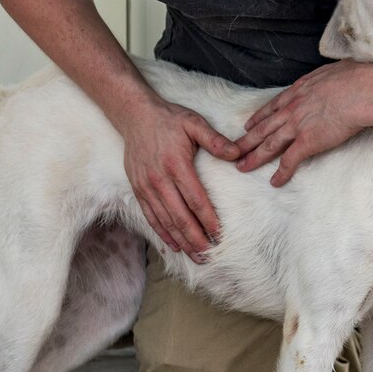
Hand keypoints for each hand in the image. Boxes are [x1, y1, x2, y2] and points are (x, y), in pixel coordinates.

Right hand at [118, 98, 240, 262]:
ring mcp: (146, 186)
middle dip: (196, 238)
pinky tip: (174, 244)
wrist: (135, 115)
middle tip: (210, 255)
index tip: (219, 234)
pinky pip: (151, 216)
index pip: (195, 200)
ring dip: (181, 240)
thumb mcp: (194, 122)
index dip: (207, 220)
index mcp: (176, 165)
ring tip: (196, 256)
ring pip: (165, 220)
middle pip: (180, 216)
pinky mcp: (138, 189)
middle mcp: (159, 179)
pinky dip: (163, 232)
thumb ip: (215, 140)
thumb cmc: (168, 119)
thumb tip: (237, 154)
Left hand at [234, 60, 372, 187]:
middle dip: (246, 141)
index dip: (258, 118)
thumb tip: (332, 80)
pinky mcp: (307, 142)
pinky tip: (275, 182)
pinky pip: (289, 161)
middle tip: (232, 151)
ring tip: (241, 168)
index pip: (272, 107)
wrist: (360, 91)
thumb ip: (324, 80)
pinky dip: (281, 173)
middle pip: (263, 128)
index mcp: (297, 91)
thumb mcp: (332, 72)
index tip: (248, 125)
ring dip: (254, 158)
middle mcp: (291, 109)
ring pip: (268, 145)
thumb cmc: (354, 78)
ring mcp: (297, 126)